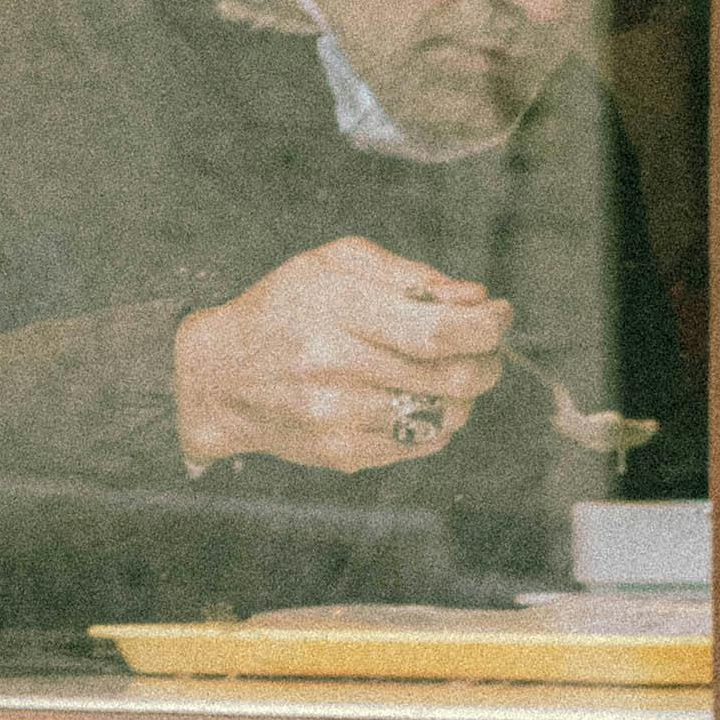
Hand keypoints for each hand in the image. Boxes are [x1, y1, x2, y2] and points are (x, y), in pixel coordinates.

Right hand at [174, 236, 511, 472]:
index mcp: (337, 309)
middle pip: (450, 378)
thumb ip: (410, 275)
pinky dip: (436, 421)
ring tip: (450, 370)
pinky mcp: (341, 455)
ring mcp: (339, 418)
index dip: (485, 327)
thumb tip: (475, 298)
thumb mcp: (336, 264)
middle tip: (488, 346)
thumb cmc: (284, 307)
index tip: (502, 315)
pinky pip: (419, 444)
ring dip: (465, 393)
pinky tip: (417, 397)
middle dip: (487, 360)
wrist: (218, 376)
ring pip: (443, 416)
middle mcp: (336, 367)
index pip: (436, 331)